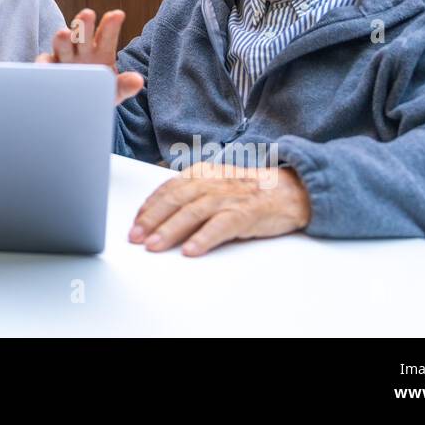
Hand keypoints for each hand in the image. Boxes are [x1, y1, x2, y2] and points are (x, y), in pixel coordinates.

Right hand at [36, 8, 143, 103]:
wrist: (81, 108)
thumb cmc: (99, 93)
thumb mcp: (115, 91)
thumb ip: (125, 85)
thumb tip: (139, 81)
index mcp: (101, 52)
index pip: (107, 36)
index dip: (111, 25)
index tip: (117, 15)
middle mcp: (82, 50)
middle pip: (82, 34)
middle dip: (84, 24)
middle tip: (88, 13)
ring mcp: (65, 58)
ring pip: (63, 44)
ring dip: (63, 39)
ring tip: (63, 33)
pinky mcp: (50, 68)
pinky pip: (45, 63)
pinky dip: (44, 64)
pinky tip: (44, 66)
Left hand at [128, 161, 311, 256]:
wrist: (290, 190)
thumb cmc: (249, 191)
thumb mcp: (215, 185)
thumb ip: (190, 195)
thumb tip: (159, 215)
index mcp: (201, 173)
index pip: (167, 189)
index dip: (148, 207)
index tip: (134, 223)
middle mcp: (212, 182)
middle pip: (175, 200)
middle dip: (152, 219)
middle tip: (135, 237)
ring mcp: (228, 197)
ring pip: (193, 212)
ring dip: (170, 230)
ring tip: (154, 246)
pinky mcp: (245, 213)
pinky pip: (221, 226)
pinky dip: (204, 238)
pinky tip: (191, 250)